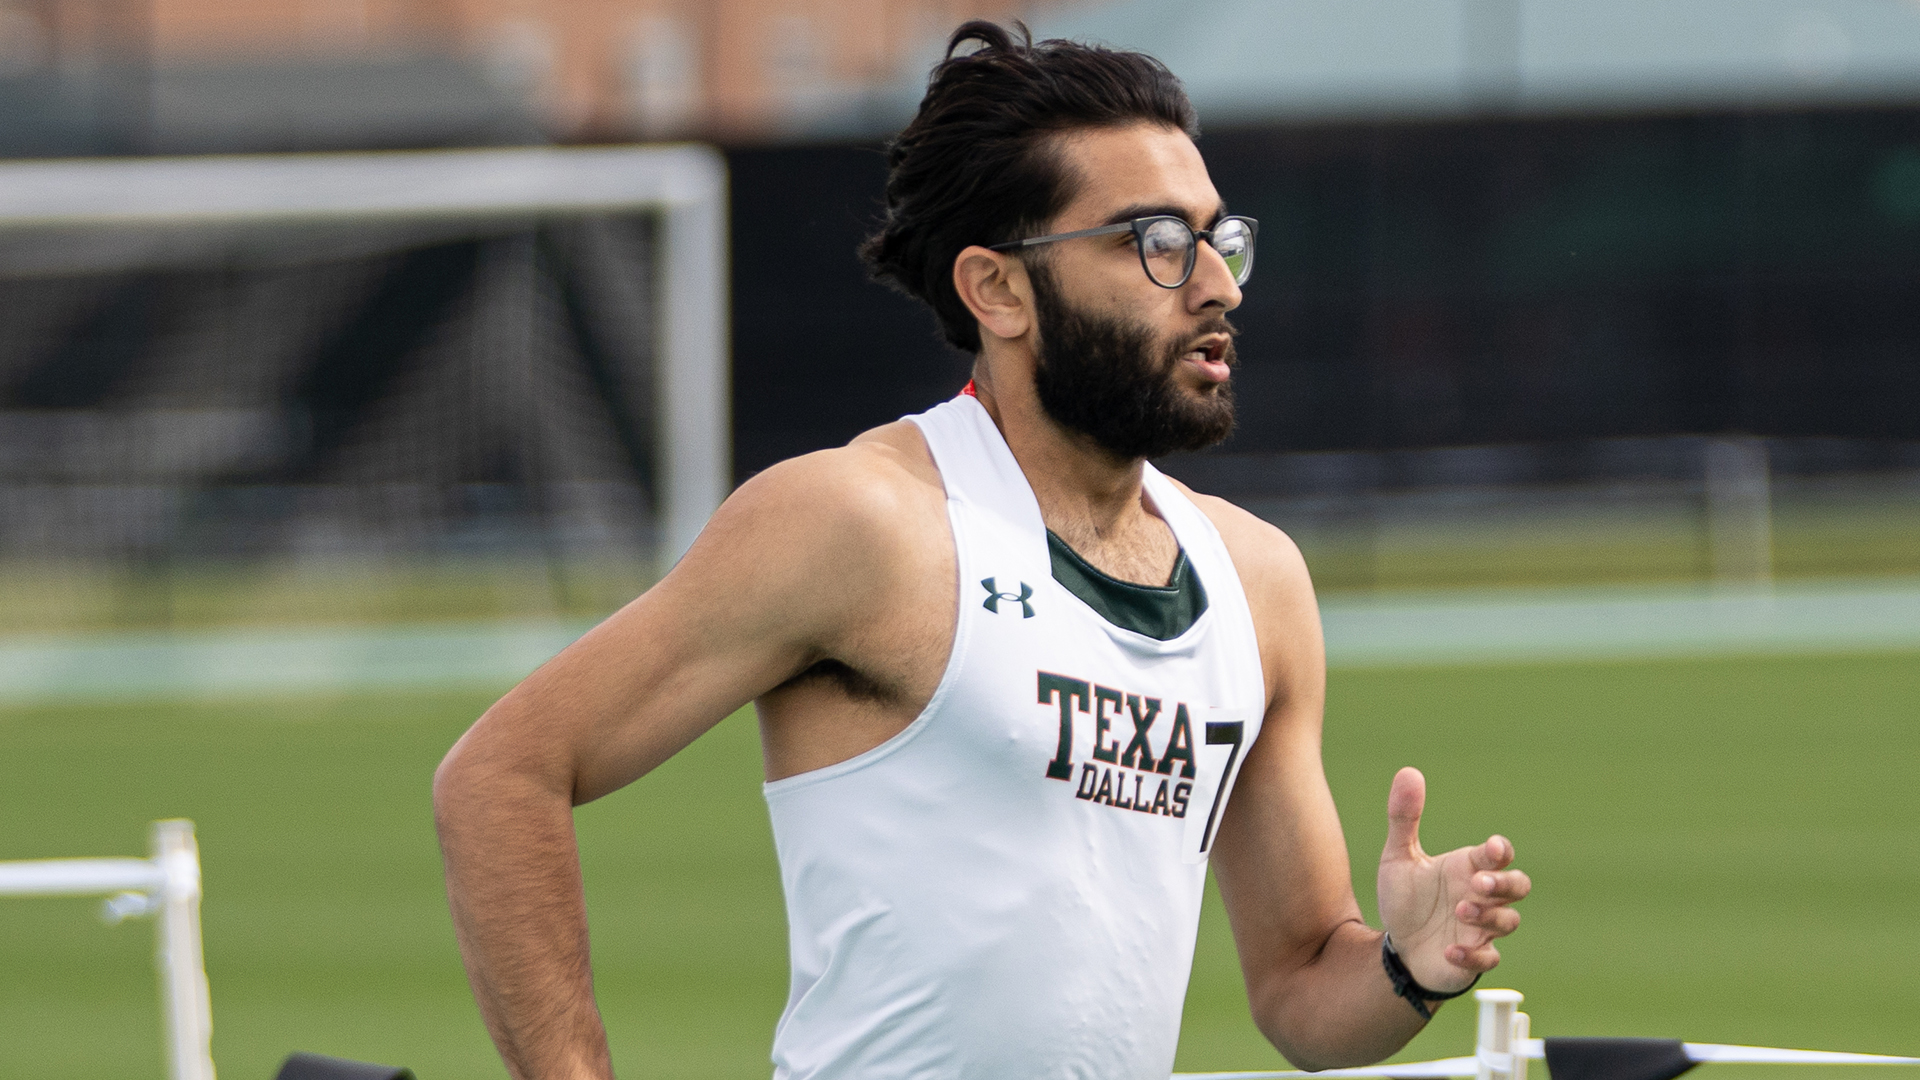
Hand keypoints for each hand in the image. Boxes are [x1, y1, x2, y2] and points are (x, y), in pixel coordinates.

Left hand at [1375, 766, 1529, 992]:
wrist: (1398, 947)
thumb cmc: (1406, 900)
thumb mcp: (1398, 857)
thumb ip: (1403, 818)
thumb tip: (1407, 771)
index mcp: (1468, 868)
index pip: (1498, 855)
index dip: (1500, 851)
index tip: (1492, 848)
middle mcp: (1482, 897)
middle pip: (1519, 886)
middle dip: (1506, 882)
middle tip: (1479, 882)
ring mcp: (1482, 929)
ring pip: (1508, 921)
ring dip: (1489, 916)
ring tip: (1459, 909)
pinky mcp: (1474, 958)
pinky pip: (1488, 959)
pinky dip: (1473, 955)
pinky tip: (1450, 949)